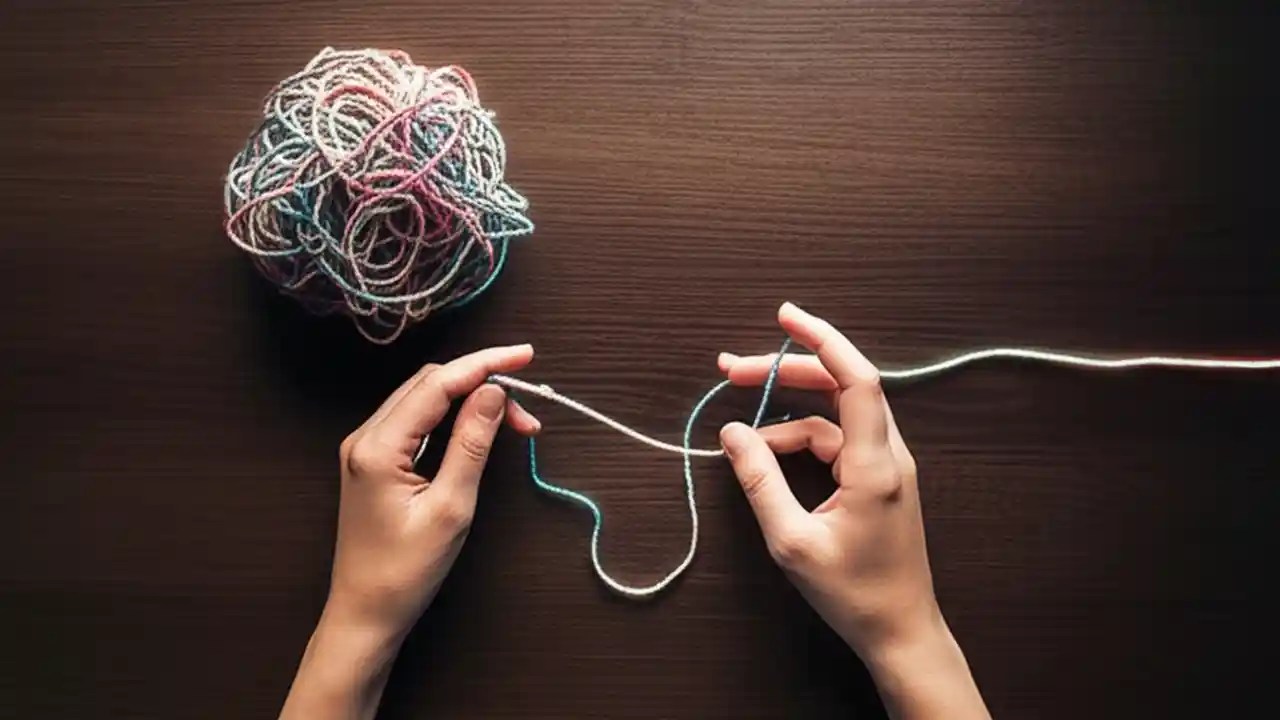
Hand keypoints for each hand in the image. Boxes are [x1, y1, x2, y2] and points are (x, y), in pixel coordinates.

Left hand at [280, 344, 539, 719]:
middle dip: (482, 383)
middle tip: (529, 407)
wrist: (365, 613)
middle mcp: (365, 437)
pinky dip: (452, 417)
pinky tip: (480, 429)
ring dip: (470, 400)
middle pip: (430, 384)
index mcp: (378, 446)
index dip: (484, 364)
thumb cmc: (406, 571)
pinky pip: (416, 421)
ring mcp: (365, 448)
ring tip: (517, 423)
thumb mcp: (450, 508)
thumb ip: (471, 444)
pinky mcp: (373, 461)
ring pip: (424, 399)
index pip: (437, 384)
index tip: (526, 356)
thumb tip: (493, 393)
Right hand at [718, 303, 987, 719]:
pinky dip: (798, 437)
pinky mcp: (877, 479)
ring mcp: (885, 466)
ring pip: (834, 414)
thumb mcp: (791, 541)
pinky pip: (835, 440)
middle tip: (730, 368)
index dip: (822, 339)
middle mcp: (887, 455)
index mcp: (874, 466)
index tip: (784, 315)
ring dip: (787, 405)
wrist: (900, 632)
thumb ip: (760, 482)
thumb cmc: (851, 594)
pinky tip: (764, 450)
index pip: (857, 379)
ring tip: (737, 412)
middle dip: (786, 369)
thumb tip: (732, 432)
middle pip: (840, 386)